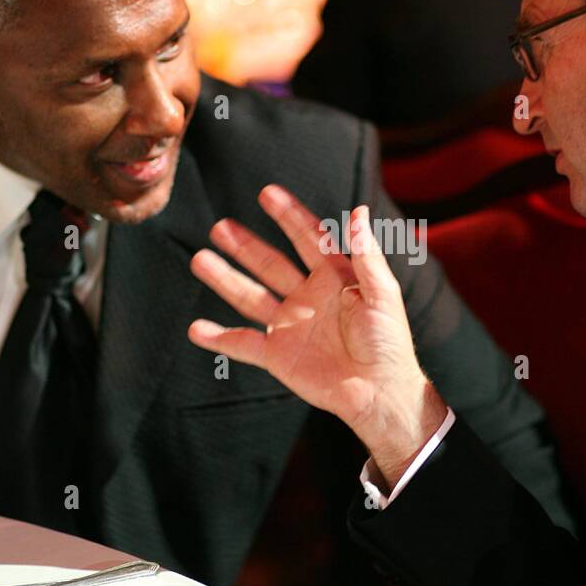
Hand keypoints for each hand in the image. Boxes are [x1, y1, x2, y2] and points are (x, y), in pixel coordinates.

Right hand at [187, 185, 447, 484]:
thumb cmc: (389, 343)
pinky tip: (196, 329)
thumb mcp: (383, 293)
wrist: (380, 392)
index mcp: (334, 277)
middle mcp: (307, 297)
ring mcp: (290, 326)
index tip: (268, 193)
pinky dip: (219, 338)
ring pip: (250, 297)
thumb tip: (358, 211)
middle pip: (270, 264)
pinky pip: (243, 344)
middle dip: (245, 245)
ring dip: (225, 279)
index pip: (308, 238)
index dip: (289, 216)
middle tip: (220, 226)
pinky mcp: (279, 356)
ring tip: (200, 259)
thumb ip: (367, 255)